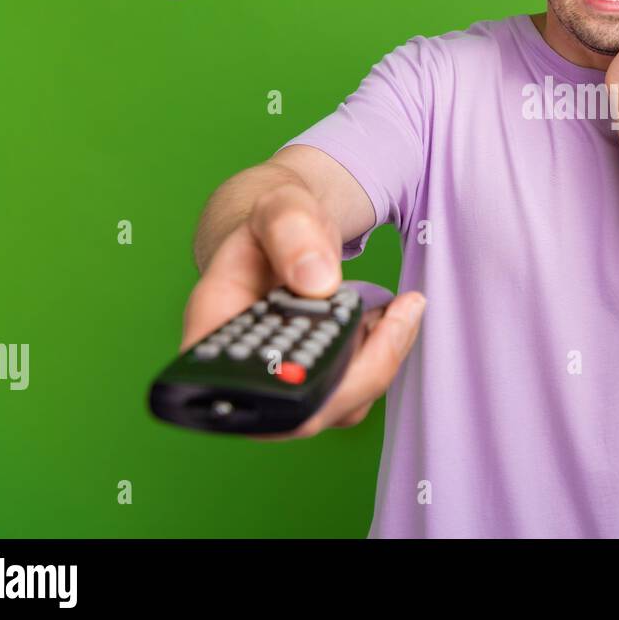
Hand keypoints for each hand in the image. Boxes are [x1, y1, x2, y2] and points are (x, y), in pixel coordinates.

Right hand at [179, 183, 425, 439]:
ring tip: (402, 309)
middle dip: (365, 365)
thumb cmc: (275, 224)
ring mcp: (282, 382)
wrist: (288, 233)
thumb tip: (319, 284)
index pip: (248, 386)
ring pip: (338, 407)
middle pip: (305, 410)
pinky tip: (394, 320)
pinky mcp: (315, 384)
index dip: (301, 381)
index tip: (353, 333)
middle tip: (403, 311)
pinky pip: (355, 393)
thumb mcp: (281, 208)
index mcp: (215, 330)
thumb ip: (292, 234)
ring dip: (381, 361)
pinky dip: (384, 359)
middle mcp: (244, 371)